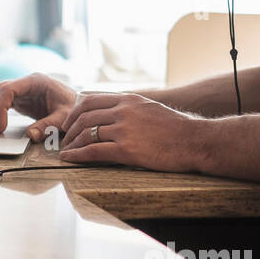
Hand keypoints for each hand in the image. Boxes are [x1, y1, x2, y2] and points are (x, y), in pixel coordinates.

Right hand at [0, 72, 77, 139]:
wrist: (80, 105)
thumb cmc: (74, 107)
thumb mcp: (64, 117)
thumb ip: (48, 125)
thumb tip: (30, 136)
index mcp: (35, 81)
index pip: (8, 90)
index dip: (0, 108)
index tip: (1, 128)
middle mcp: (25, 83)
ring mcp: (21, 90)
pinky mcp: (20, 98)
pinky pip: (0, 101)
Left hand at [58, 92, 205, 171]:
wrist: (194, 140)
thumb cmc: (176, 128)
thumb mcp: (150, 107)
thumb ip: (131, 108)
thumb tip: (114, 113)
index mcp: (129, 99)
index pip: (92, 101)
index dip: (75, 112)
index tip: (69, 122)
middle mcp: (123, 111)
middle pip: (85, 117)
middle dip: (70, 129)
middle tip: (64, 139)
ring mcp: (124, 130)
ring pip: (87, 133)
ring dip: (72, 143)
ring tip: (66, 151)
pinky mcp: (127, 149)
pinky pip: (93, 151)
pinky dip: (77, 155)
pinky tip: (70, 159)